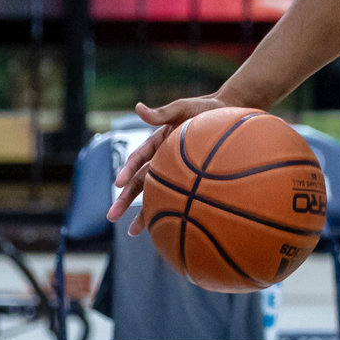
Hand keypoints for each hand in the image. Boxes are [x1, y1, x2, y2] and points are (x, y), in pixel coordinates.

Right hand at [108, 95, 234, 234]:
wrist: (229, 113)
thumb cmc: (204, 110)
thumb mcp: (183, 108)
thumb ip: (162, 113)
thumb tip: (138, 108)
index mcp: (158, 143)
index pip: (139, 159)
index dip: (128, 171)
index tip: (119, 183)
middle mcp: (162, 159)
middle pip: (140, 182)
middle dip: (124, 199)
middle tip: (111, 216)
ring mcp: (175, 172)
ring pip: (156, 194)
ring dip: (143, 213)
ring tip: (132, 232)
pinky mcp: (189, 180)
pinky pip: (178, 197)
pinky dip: (170, 210)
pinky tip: (165, 228)